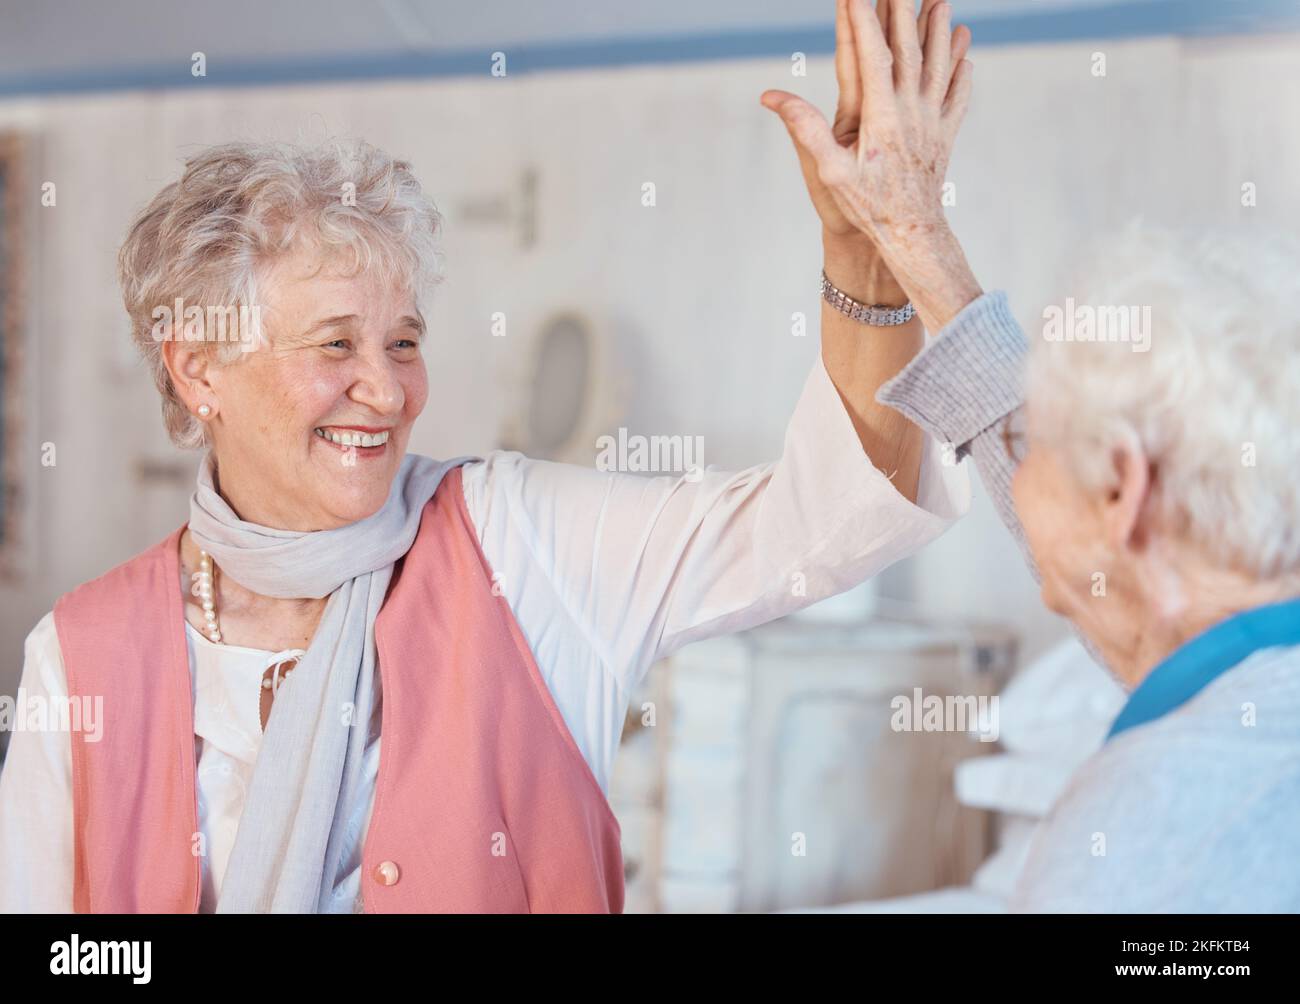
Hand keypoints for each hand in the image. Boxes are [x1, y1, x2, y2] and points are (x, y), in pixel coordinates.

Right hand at [761, 0, 971, 251]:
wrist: (912, 235)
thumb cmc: (867, 207)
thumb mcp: (829, 171)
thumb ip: (805, 129)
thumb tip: (772, 97)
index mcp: (882, 116)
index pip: (871, 56)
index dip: (863, 20)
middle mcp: (912, 112)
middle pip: (908, 50)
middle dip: (902, 12)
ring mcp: (933, 122)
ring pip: (938, 66)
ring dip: (938, 32)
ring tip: (939, 3)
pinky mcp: (945, 136)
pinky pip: (957, 97)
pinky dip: (961, 72)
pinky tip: (965, 55)